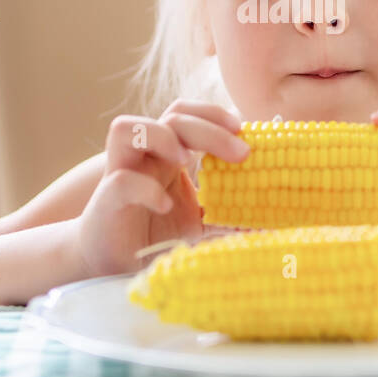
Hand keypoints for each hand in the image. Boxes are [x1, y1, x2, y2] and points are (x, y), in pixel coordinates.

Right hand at [74, 100, 248, 276]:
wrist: (113, 262)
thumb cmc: (154, 232)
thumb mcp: (198, 221)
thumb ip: (228, 215)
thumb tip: (271, 222)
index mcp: (168, 154)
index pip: (188, 114)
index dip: (215, 115)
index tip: (245, 133)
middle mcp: (145, 156)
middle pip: (172, 116)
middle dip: (209, 127)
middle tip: (241, 153)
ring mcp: (122, 172)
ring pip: (127, 128)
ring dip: (161, 136)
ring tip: (186, 160)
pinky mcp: (107, 200)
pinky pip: (121, 181)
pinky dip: (145, 189)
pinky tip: (164, 206)